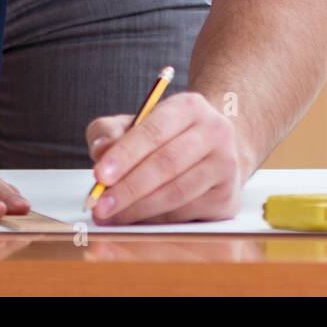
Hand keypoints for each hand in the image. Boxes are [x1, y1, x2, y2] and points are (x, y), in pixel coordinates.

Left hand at [85, 91, 249, 224]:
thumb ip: (110, 132)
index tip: (99, 175)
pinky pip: (186, 213)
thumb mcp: (135, 123)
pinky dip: (157, 220)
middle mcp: (214, 132)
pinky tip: (137, 219)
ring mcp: (225, 165)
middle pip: (167, 164)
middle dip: (128, 188)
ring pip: (177, 193)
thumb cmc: (165, 137)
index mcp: (189, 106)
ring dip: (139, 209)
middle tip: (100, 205)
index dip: (125, 155)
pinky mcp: (227, 196)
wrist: (211, 151)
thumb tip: (101, 151)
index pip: (154, 131)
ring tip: (112, 216)